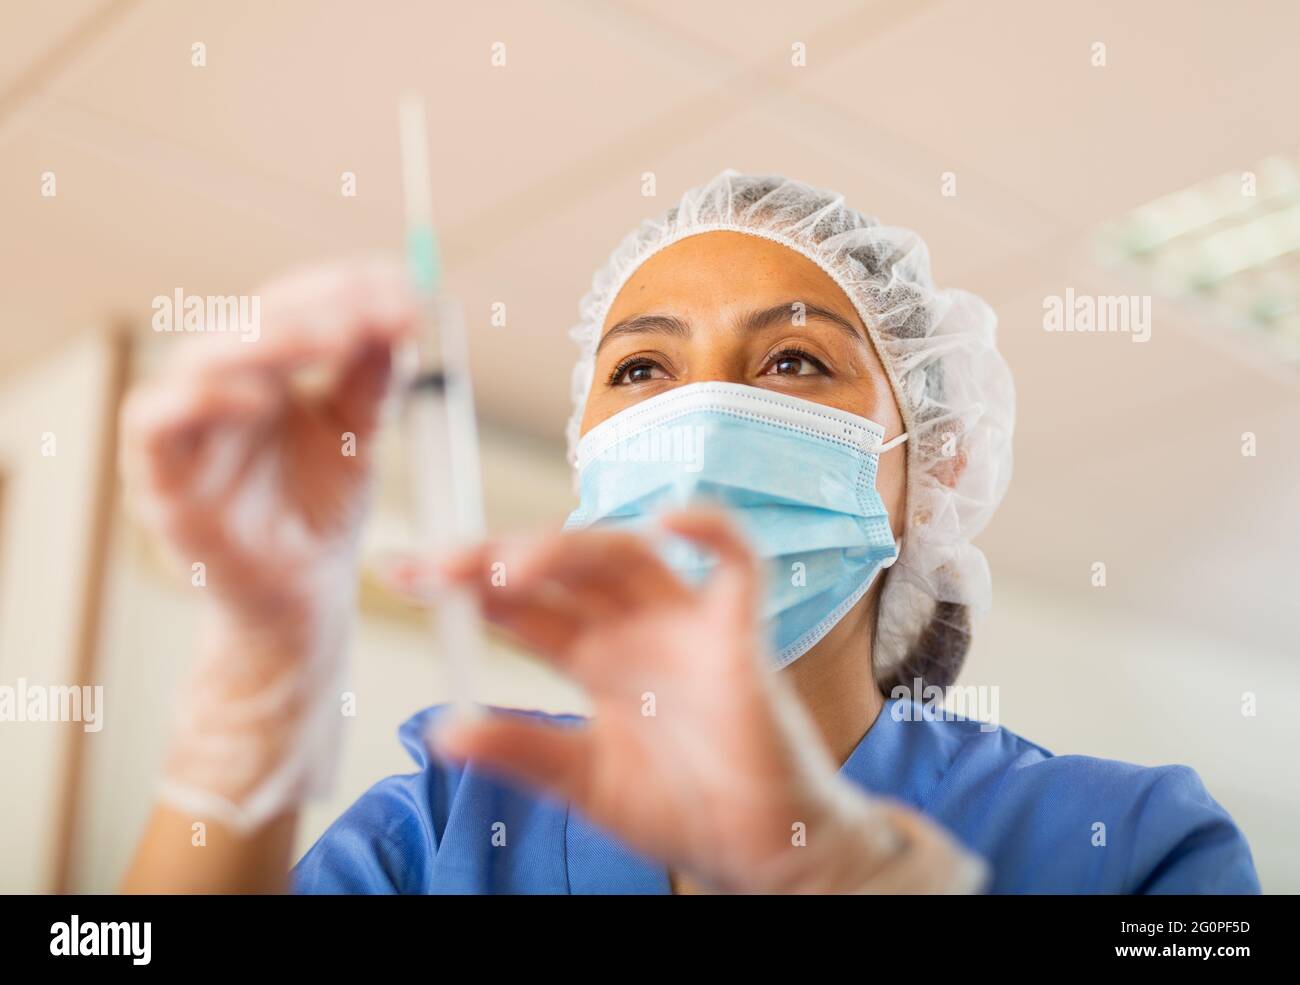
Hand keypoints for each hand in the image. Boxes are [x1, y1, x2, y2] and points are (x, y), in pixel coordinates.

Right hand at [118, 259, 415, 825]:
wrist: (303, 597)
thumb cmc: (322, 510)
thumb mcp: (359, 434)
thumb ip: (372, 379)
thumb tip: (402, 310)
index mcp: (261, 369)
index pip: (291, 304)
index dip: (341, 288)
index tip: (402, 283)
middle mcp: (216, 387)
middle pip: (249, 322)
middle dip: (316, 306)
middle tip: (376, 304)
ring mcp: (184, 429)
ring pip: (201, 359)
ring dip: (268, 340)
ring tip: (335, 335)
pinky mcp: (160, 478)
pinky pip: (155, 423)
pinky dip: (199, 400)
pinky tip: (259, 398)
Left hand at [432, 508, 985, 892]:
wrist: (764, 855)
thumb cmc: (682, 809)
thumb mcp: (582, 781)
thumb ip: (520, 750)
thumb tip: (439, 730)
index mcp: (593, 655)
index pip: (517, 602)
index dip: (461, 582)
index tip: (399, 572)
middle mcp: (633, 627)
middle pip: (560, 567)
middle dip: (494, 558)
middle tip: (433, 566)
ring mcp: (686, 624)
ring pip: (625, 554)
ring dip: (567, 550)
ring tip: (509, 567)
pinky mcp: (739, 636)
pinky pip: (737, 564)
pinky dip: (712, 532)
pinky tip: (669, 521)